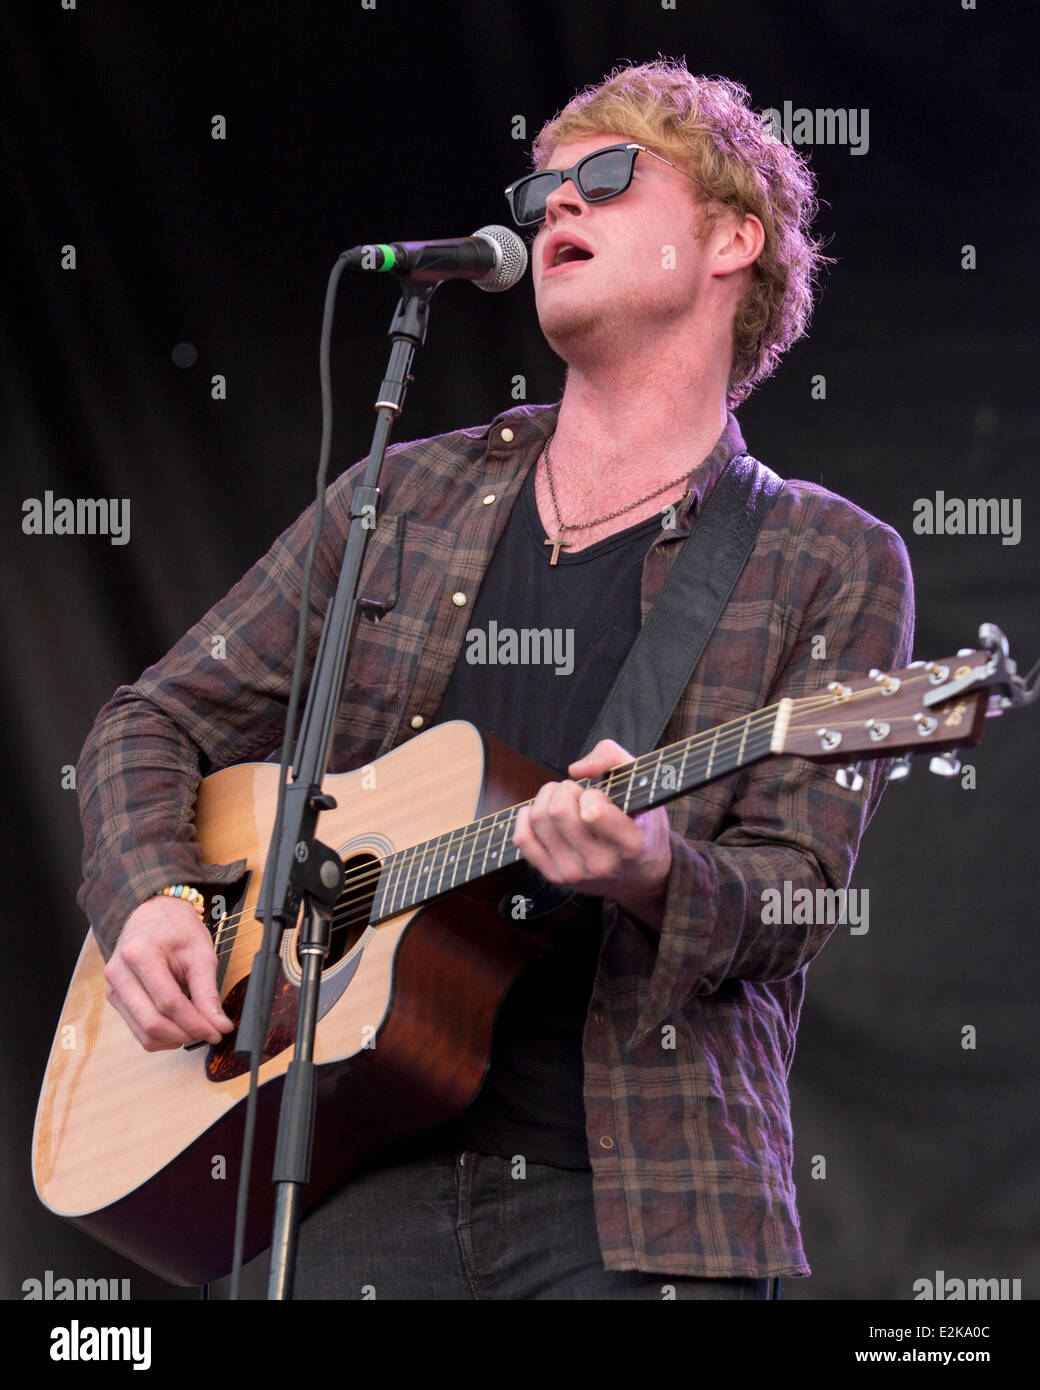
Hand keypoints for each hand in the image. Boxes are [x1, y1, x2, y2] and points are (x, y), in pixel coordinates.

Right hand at [103, 895, 233, 1050]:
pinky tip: (179, 1023)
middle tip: (210, 1032)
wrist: (150, 913)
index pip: (169, 1003)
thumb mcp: (200, 953)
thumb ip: (208, 991)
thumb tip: (218, 1024)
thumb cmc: (175, 927)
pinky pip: (138, 1029)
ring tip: (196, 1026)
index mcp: (139, 955)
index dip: (196, 1023)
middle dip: (186, 1034)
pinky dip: (161, 1034)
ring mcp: (113, 988)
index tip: (218, 1032)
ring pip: (143, 1033)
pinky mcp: (114, 998)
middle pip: (152, 1023)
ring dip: (173, 1038)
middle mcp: (119, 973)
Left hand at [513, 739, 672, 928]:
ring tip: (565, 802)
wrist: (638, 876)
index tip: (600, 797)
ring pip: (538, 820)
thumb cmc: (642, 827)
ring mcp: (573, 873)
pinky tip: (545, 813)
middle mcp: (600, 864)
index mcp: (629, 845)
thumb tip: (575, 769)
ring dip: (547, 799)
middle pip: (558, 811)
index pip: (592, 812)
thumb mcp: (643, 788)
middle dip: (566, 790)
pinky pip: (523, 838)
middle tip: (579, 794)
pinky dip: (527, 817)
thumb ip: (613, 759)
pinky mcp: (553, 875)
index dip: (591, 794)